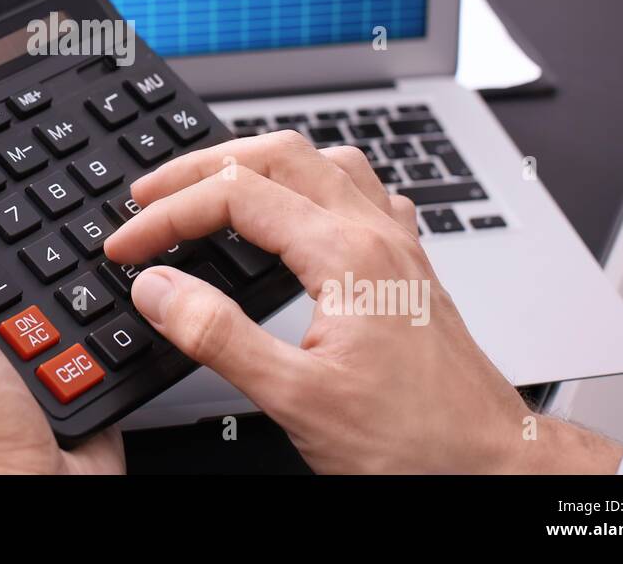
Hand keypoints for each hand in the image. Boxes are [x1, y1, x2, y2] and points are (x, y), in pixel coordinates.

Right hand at [104, 132, 622, 473]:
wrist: (494, 467)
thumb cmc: (415, 442)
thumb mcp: (297, 398)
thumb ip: (218, 336)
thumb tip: (158, 287)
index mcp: (345, 254)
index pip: (235, 198)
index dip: (167, 216)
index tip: (127, 247)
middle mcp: (375, 234)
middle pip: (277, 155)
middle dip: (202, 167)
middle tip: (150, 194)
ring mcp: (397, 245)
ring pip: (323, 162)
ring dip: (259, 163)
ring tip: (213, 184)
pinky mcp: (408, 267)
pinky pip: (362, 192)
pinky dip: (314, 185)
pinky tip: (302, 210)